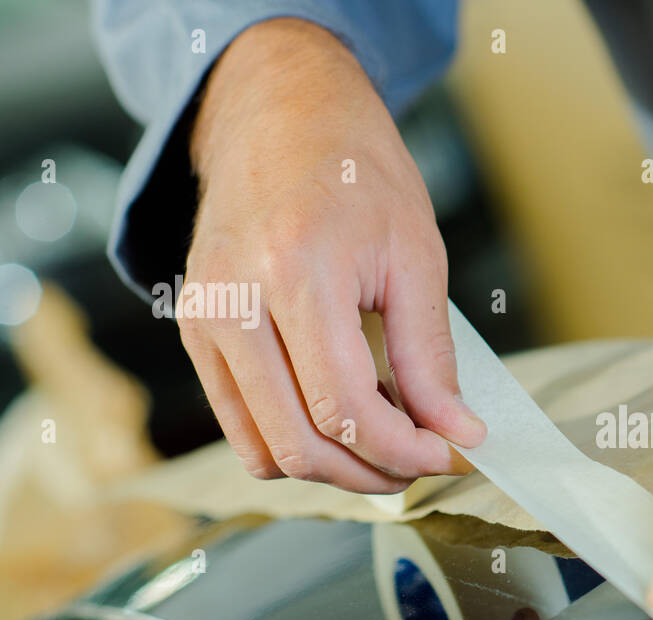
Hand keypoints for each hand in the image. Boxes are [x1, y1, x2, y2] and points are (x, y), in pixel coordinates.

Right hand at [180, 18, 483, 492]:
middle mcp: (234, 302)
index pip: (346, 408)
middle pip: (299, 443)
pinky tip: (342, 422)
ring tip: (387, 446)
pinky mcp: (194, 332)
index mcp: (295, 272)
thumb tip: (457, 433)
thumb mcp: (416, 256)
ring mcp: (203, 320)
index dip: (405, 450)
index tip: (449, 454)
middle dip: (373, 472)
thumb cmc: (354, 170)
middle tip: (422, 462)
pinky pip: (241, 425)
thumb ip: (431, 357)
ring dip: (334, 469)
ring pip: (264, 449)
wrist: (280, 114)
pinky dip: (294, 444)